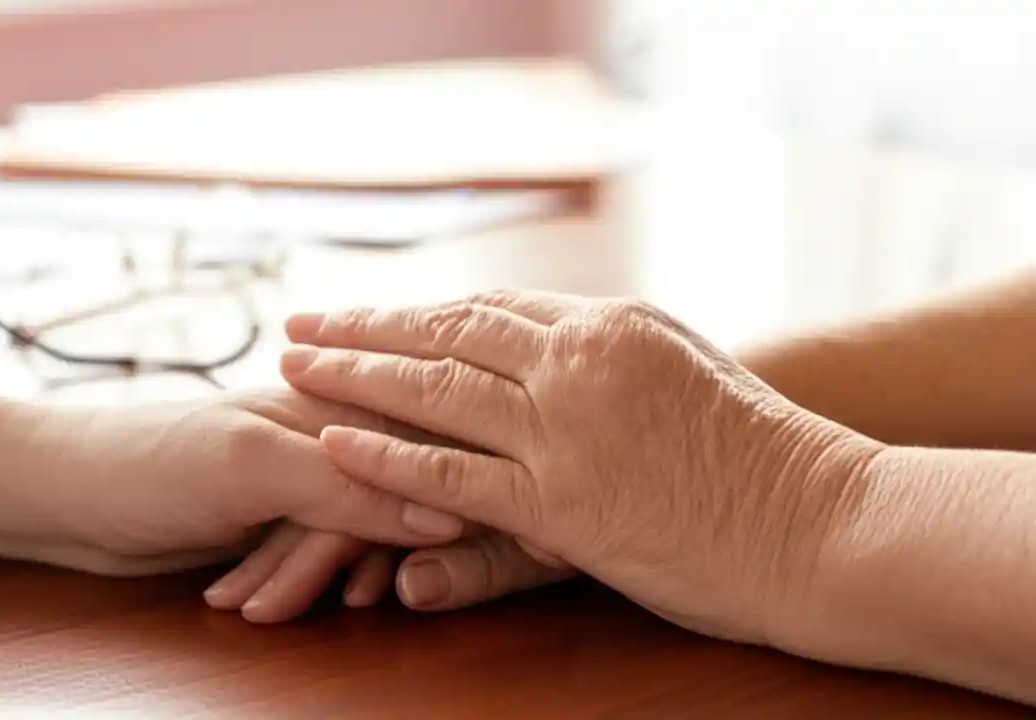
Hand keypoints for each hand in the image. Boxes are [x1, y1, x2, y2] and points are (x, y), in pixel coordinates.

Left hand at [15, 390, 465, 575]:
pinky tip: (261, 606)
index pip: (415, 451)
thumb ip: (350, 490)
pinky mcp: (281, 514)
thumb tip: (450, 513)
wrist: (65, 495)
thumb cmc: (150, 462)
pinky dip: (293, 584)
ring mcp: (305, 475)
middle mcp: (329, 431)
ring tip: (260, 609)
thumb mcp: (254, 470)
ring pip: (353, 536)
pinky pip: (319, 555)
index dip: (426, 511)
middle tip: (315, 602)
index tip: (427, 566)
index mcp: (333, 398)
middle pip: (391, 500)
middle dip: (352, 558)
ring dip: (310, 579)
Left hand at [277, 290, 884, 647]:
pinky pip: (453, 476)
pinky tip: (332, 442)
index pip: (489, 308)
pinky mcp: (562, 505)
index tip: (369, 311)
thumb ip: (612, 350)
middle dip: (364, 328)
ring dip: (354, 376)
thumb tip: (558, 339)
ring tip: (290, 366)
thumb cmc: (762, 451)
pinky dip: (387, 456)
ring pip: (435, 392)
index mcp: (610, 324)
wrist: (822, 522)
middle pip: (446, 334)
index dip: (420, 310)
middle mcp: (579, 363)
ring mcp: (566, 432)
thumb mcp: (684, 369)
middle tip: (299, 323)